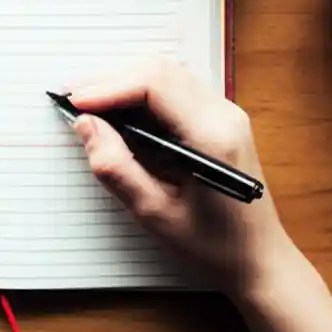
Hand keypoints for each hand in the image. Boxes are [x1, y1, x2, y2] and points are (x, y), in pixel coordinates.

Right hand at [68, 57, 295, 298]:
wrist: (259, 260)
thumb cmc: (213, 246)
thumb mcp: (154, 213)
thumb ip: (116, 167)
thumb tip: (86, 126)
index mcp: (212, 136)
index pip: (154, 85)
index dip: (108, 87)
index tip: (74, 102)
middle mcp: (224, 115)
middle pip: (160, 71)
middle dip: (111, 80)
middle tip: (72, 97)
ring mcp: (226, 114)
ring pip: (168, 75)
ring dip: (125, 83)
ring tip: (89, 103)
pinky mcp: (221, 120)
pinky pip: (177, 90)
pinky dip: (142, 93)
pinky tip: (118, 112)